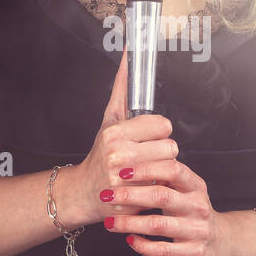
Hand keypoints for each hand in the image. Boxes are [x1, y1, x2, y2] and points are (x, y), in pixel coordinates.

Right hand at [62, 48, 179, 227]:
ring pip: (170, 167)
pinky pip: (163, 188)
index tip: (147, 138)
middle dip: (162, 152)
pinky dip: (158, 187)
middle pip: (171, 147)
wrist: (84, 192)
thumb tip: (129, 55)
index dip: (158, 132)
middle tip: (147, 156)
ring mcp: (124, 180)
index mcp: (115, 133)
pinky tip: (143, 186)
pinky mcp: (131, 200)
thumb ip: (123, 88)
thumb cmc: (100, 155)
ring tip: (146, 170)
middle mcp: (118, 155)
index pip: (163, 125)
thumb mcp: (109, 120)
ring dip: (162, 170)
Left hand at [101, 153, 235, 255]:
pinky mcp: (193, 252)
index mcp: (195, 186)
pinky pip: (163, 250)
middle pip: (161, 196)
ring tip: (111, 221)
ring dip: (130, 223)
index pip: (173, 169)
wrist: (221, 243)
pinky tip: (130, 240)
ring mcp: (197, 230)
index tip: (122, 171)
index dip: (147, 168)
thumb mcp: (186, 190)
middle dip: (130, 195)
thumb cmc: (194, 213)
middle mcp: (198, 206)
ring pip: (158, 225)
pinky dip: (143, 245)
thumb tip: (133, 158)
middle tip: (107, 195)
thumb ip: (165, 177)